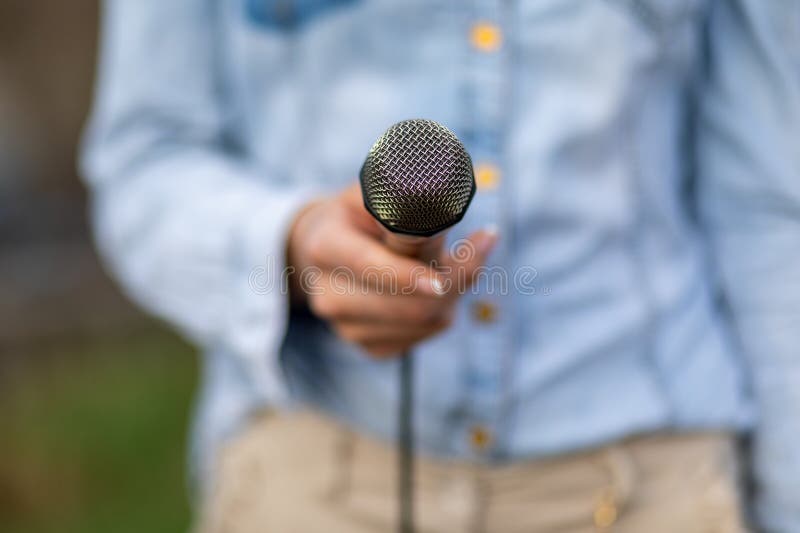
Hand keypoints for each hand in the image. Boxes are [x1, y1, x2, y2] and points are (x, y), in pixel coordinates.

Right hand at [287, 183, 496, 357]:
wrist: (330, 247)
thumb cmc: (361, 214)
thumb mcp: (375, 196)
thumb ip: (406, 206)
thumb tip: (447, 209)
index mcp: (324, 246)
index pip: (370, 267)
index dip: (409, 275)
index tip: (441, 279)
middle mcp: (329, 295)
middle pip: (408, 304)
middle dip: (455, 276)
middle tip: (482, 242)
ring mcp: (346, 328)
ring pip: (426, 321)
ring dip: (454, 290)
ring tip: (454, 258)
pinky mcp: (369, 346)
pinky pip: (426, 334)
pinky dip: (444, 308)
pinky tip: (436, 284)